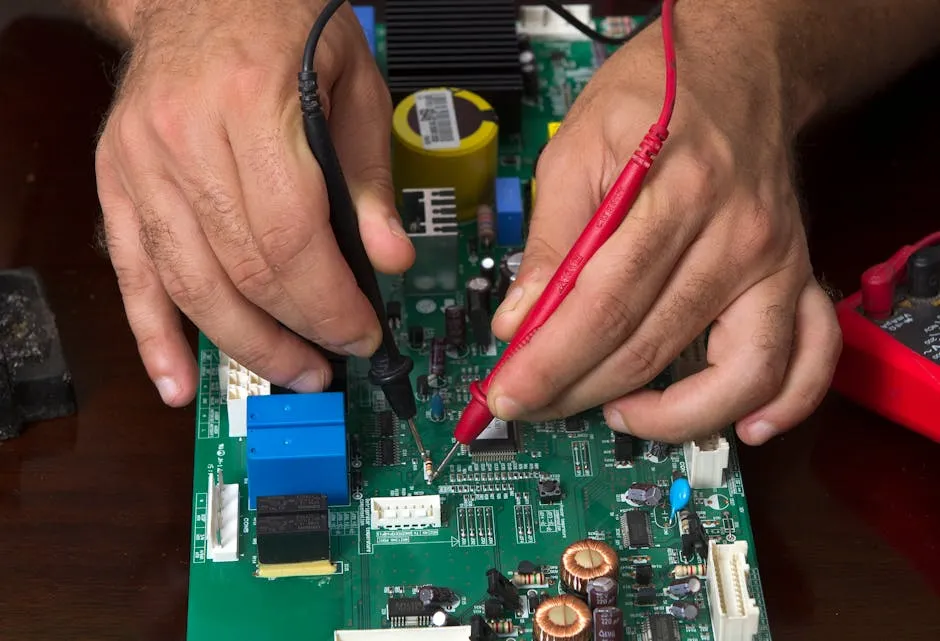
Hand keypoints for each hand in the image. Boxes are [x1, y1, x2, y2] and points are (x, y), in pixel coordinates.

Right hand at [95, 1, 412, 405]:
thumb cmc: (285, 21)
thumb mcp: (355, 85)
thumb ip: (370, 179)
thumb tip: (390, 261)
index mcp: (254, 108)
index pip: (293, 241)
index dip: (330, 304)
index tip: (361, 335)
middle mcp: (186, 138)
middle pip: (243, 271)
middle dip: (296, 333)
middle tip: (331, 365)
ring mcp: (142, 163)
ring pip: (190, 284)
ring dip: (242, 345)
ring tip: (288, 374)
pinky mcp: (118, 180)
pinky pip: (132, 271)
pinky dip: (153, 333)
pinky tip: (177, 381)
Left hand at [487, 28, 841, 444]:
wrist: (741, 66)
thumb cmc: (656, 97)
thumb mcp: (577, 145)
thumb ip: (549, 237)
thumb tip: (518, 320)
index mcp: (674, 194)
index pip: (602, 304)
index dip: (549, 363)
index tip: (509, 394)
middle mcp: (736, 236)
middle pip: (651, 346)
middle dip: (577, 391)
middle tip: (535, 404)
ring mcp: (776, 262)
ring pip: (737, 375)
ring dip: (669, 418)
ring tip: (616, 414)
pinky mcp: (798, 276)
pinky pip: (812, 357)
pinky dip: (785, 405)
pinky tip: (742, 427)